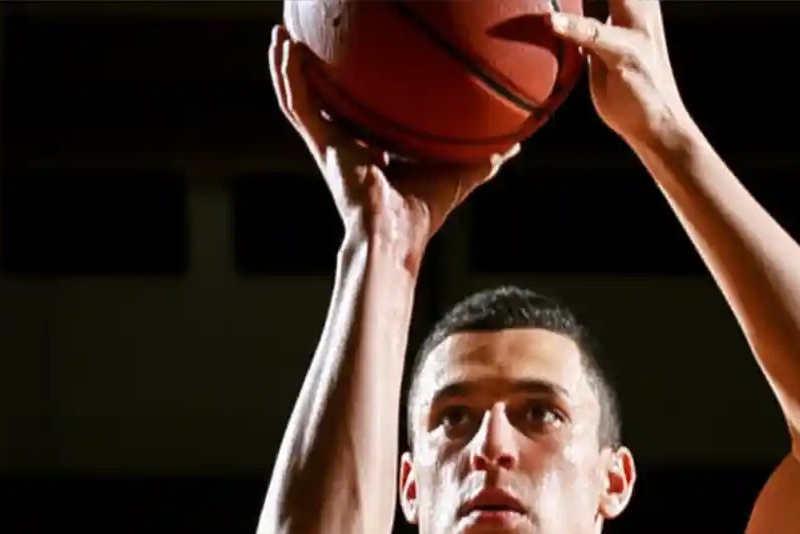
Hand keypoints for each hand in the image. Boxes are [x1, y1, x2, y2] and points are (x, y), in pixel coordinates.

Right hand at [268, 25, 515, 268]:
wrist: (396, 233)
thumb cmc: (425, 211)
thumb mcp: (462, 172)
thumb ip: (486, 156)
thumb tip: (519, 142)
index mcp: (372, 149)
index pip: (361, 112)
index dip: (356, 88)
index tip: (357, 61)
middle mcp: (345, 143)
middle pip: (325, 98)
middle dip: (314, 70)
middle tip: (306, 37)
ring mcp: (330, 143)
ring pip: (301, 96)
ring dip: (287, 66)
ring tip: (279, 34)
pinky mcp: (321, 143)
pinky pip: (298, 102)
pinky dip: (288, 74)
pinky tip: (283, 46)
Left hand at [549, 1, 691, 150]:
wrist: (662, 130)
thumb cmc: (631, 100)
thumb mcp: (605, 61)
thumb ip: (590, 37)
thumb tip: (565, 26)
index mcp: (637, 12)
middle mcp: (641, 15)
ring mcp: (637, 33)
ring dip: (582, 5)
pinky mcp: (628, 56)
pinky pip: (597, 36)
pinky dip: (573, 27)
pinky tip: (551, 22)